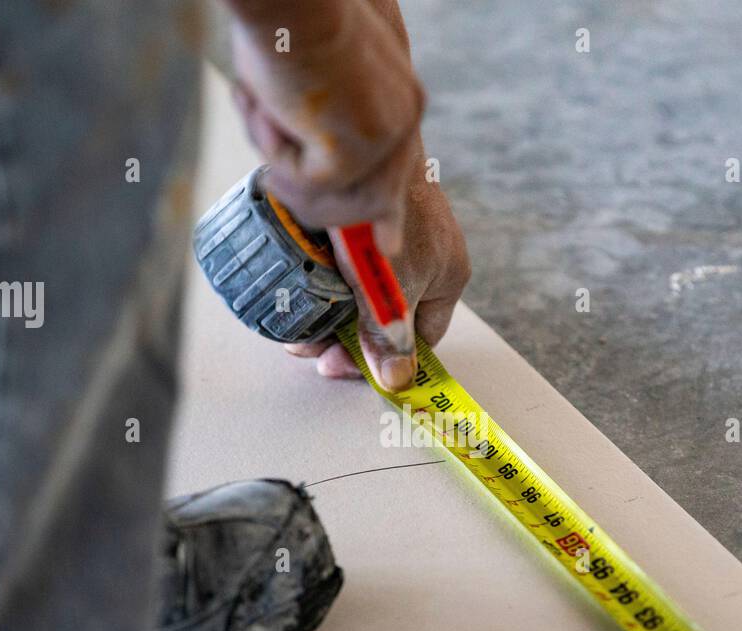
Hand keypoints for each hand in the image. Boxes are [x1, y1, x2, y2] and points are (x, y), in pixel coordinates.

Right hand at [229, 1, 423, 253]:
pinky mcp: (357, 153)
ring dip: (282, 170)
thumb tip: (299, 180)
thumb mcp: (309, 86)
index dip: (386, 213)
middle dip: (308, 195)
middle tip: (266, 160)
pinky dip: (274, 153)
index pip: (397, 172)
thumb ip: (315, 133)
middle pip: (366, 203)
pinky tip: (268, 109)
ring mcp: (385, 138)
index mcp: (402, 99)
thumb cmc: (283, 26)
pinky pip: (305, 186)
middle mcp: (405, 120)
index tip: (389, 246)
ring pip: (331, 202)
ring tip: (261, 119)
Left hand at [285, 172, 470, 390]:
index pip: (419, 340)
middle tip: (308, 347)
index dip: (381, 360)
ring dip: (325, 312)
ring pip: (357, 292)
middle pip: (381, 318)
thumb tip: (397, 382)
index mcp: (447, 278)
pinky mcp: (363, 218)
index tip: (340, 365)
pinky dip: (320, 278)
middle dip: (342, 336)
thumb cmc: (388, 214)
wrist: (361, 138)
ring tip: (295, 323)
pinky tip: (296, 286)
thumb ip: (389, 336)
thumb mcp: (390, 290)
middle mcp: (424, 259)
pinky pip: (341, 261)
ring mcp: (392, 237)